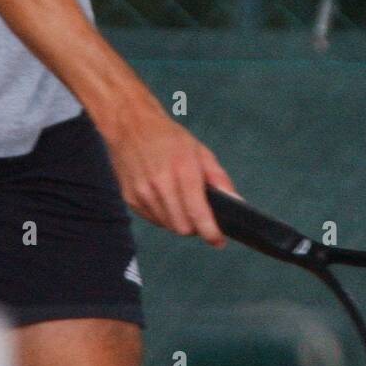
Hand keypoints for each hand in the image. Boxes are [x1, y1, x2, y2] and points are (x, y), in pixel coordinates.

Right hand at [99, 91, 235, 246]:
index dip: (210, 232)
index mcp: (182, 169)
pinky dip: (163, 216)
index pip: (197, 212)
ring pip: (168, 226)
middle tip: (199, 215)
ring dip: (179, 220)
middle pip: (183, 227)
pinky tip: (164, 198)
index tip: (218, 240)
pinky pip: (153, 220)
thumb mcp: (200, 151)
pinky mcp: (130, 198)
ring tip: (180, 201)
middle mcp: (160, 183)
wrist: (130, 125)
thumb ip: (219, 179)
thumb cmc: (168, 137)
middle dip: (195, 226)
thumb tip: (235, 203)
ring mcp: (142, 192)